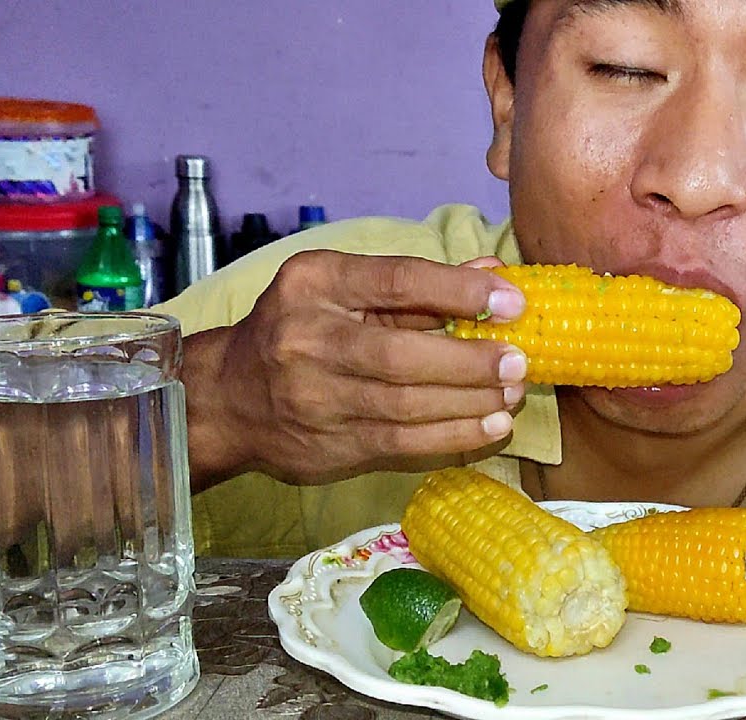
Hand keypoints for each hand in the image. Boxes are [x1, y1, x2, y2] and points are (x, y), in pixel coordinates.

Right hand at [184, 251, 527, 487]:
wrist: (228, 399)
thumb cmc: (298, 330)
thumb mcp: (342, 288)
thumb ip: (417, 284)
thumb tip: (494, 277)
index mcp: (314, 283)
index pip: (396, 281)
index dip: (458, 292)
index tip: (511, 302)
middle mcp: (307, 339)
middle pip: (400, 354)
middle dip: (468, 361)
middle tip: (517, 362)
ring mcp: (314, 399)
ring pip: (405, 406)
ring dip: (469, 403)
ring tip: (510, 395)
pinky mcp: (328, 447)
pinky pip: (402, 443)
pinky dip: (453, 436)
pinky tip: (489, 426)